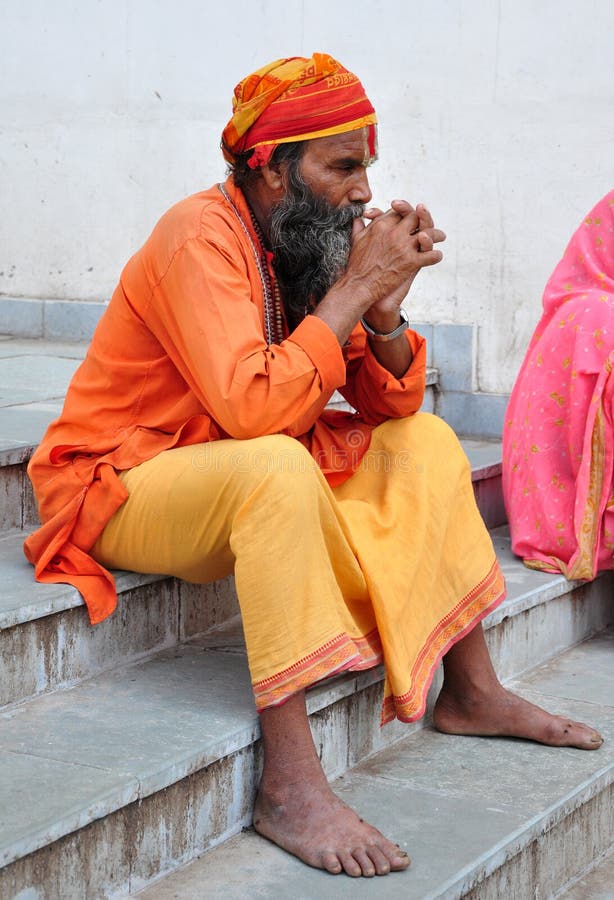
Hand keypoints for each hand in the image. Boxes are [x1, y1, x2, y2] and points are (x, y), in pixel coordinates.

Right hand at [354, 201, 444, 326]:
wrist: (359, 286)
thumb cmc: (356, 265)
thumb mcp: (356, 240)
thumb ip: (360, 227)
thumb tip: (359, 218)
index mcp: (381, 225)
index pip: (400, 212)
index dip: (407, 214)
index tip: (411, 219)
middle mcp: (394, 233)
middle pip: (416, 217)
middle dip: (425, 219)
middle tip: (431, 225)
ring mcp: (404, 247)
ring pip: (429, 233)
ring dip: (437, 235)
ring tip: (442, 237)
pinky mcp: (410, 262)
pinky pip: (431, 255)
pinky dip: (436, 256)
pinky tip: (437, 256)